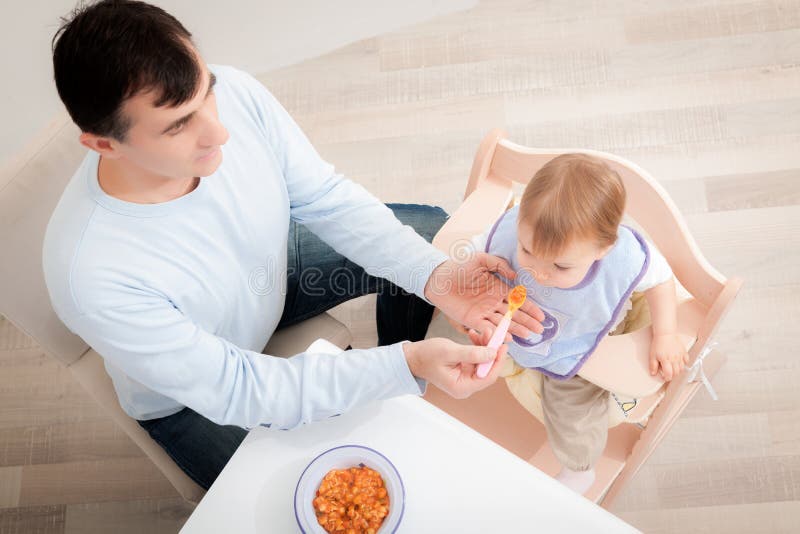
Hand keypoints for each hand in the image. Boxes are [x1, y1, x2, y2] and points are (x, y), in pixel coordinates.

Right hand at [403, 336, 507, 398]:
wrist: (412, 357)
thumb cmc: (427, 356)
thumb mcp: (450, 352)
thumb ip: (472, 353)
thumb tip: (493, 353)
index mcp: (462, 387)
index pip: (488, 377)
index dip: (498, 361)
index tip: (502, 346)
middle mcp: (465, 385)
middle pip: (487, 369)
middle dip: (490, 350)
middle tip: (492, 333)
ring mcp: (464, 378)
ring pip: (482, 362)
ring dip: (484, 346)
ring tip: (482, 331)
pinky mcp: (462, 370)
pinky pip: (475, 359)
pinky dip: (476, 347)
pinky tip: (473, 336)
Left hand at [425, 252, 543, 340]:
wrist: (439, 278)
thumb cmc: (459, 266)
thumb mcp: (481, 260)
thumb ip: (499, 265)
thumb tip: (515, 276)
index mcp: (498, 289)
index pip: (518, 300)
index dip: (530, 308)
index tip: (541, 316)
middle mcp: (494, 302)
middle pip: (515, 315)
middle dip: (528, 322)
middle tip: (540, 330)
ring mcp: (484, 312)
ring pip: (504, 323)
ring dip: (517, 329)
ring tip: (529, 335)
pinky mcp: (473, 320)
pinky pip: (488, 328)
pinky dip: (498, 333)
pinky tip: (508, 338)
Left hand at [649, 333, 688, 380]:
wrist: (665, 334)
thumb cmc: (658, 343)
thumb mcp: (652, 355)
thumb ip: (653, 365)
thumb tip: (653, 373)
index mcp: (666, 361)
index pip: (669, 374)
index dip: (667, 378)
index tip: (665, 378)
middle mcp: (675, 359)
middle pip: (676, 373)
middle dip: (672, 376)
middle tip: (668, 374)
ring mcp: (680, 356)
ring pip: (682, 368)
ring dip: (678, 371)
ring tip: (673, 369)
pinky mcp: (684, 352)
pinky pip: (686, 361)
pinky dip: (684, 364)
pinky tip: (679, 363)